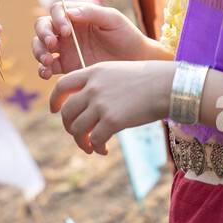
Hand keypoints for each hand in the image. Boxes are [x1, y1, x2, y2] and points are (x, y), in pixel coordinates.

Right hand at [31, 2, 149, 78]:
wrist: (136, 62)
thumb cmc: (127, 36)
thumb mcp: (113, 20)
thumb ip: (91, 12)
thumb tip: (68, 12)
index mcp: (77, 16)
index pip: (57, 11)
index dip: (56, 18)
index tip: (66, 30)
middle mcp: (67, 31)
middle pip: (42, 26)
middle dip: (43, 34)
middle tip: (52, 44)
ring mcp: (65, 50)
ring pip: (40, 46)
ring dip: (38, 51)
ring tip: (48, 60)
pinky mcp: (66, 67)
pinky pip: (47, 68)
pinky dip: (42, 70)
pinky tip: (47, 73)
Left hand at [49, 60, 173, 154]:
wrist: (167, 85)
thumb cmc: (147, 80)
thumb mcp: (117, 72)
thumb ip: (99, 83)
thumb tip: (87, 102)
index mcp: (93, 72)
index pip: (61, 85)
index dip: (54, 100)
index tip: (54, 110)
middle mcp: (93, 87)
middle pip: (66, 111)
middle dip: (68, 126)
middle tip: (77, 134)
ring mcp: (101, 104)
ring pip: (77, 128)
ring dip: (81, 142)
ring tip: (90, 146)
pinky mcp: (113, 120)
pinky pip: (94, 140)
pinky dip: (96, 148)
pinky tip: (103, 150)